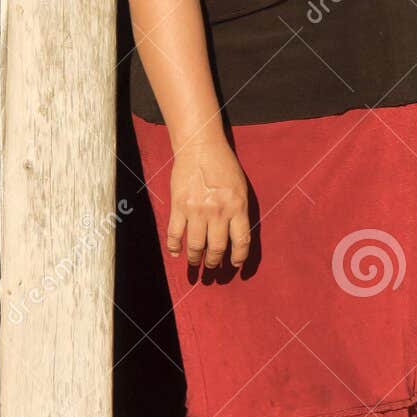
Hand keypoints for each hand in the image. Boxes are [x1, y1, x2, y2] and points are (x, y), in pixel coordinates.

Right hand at [167, 138, 250, 269]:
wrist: (200, 147)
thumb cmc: (223, 166)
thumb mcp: (240, 188)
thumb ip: (239, 212)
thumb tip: (236, 238)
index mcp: (237, 207)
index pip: (241, 242)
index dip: (238, 258)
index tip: (234, 266)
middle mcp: (218, 211)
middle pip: (216, 248)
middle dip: (214, 263)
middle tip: (212, 269)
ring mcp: (197, 210)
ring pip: (195, 246)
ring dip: (195, 260)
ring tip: (195, 264)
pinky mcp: (179, 206)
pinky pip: (175, 234)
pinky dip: (174, 247)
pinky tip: (176, 254)